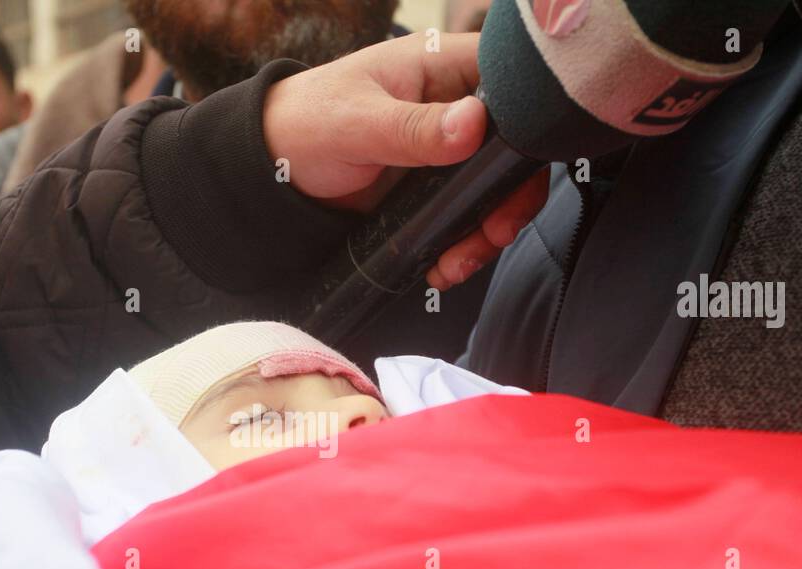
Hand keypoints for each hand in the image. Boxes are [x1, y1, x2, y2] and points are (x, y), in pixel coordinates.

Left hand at [263, 32, 548, 290]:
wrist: (271, 168)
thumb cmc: (307, 122)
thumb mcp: (356, 122)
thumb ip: (413, 127)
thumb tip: (472, 124)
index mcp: (445, 68)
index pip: (516, 84)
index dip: (531, 127)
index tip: (518, 173)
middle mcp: (457, 106)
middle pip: (516, 148)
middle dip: (511, 197)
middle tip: (495, 233)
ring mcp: (449, 152)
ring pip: (496, 189)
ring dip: (486, 231)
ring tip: (458, 262)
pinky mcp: (435, 189)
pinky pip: (466, 216)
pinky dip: (462, 245)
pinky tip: (442, 267)